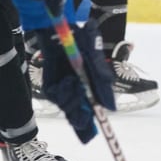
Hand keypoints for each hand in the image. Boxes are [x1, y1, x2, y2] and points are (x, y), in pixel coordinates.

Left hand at [31, 20, 115, 142]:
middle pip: (78, 113)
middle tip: (87, 122)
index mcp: (90, 83)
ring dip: (74, 102)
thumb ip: (102, 80)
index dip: (92, 121)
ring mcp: (63, 86)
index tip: (95, 133)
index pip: (92, 107)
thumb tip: (109, 105)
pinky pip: (57, 97)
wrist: (59, 27)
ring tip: (77, 87)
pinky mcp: (51, 84)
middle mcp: (77, 86)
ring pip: (68, 107)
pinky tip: (69, 82)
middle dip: (81, 120)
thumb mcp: (96, 57)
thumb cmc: (81, 38)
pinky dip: (64, 93)